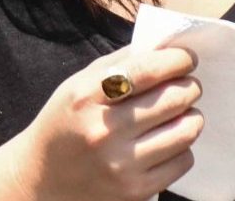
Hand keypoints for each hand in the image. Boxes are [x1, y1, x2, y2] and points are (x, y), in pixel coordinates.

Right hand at [12, 44, 204, 200]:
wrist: (42, 177)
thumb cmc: (66, 122)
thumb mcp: (79, 84)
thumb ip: (120, 63)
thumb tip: (165, 47)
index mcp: (87, 96)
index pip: (145, 71)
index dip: (175, 60)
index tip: (187, 58)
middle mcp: (104, 130)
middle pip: (172, 99)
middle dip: (190, 87)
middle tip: (188, 86)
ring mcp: (121, 164)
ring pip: (185, 131)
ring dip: (191, 117)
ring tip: (181, 113)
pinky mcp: (135, 190)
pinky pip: (182, 161)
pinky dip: (182, 147)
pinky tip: (167, 141)